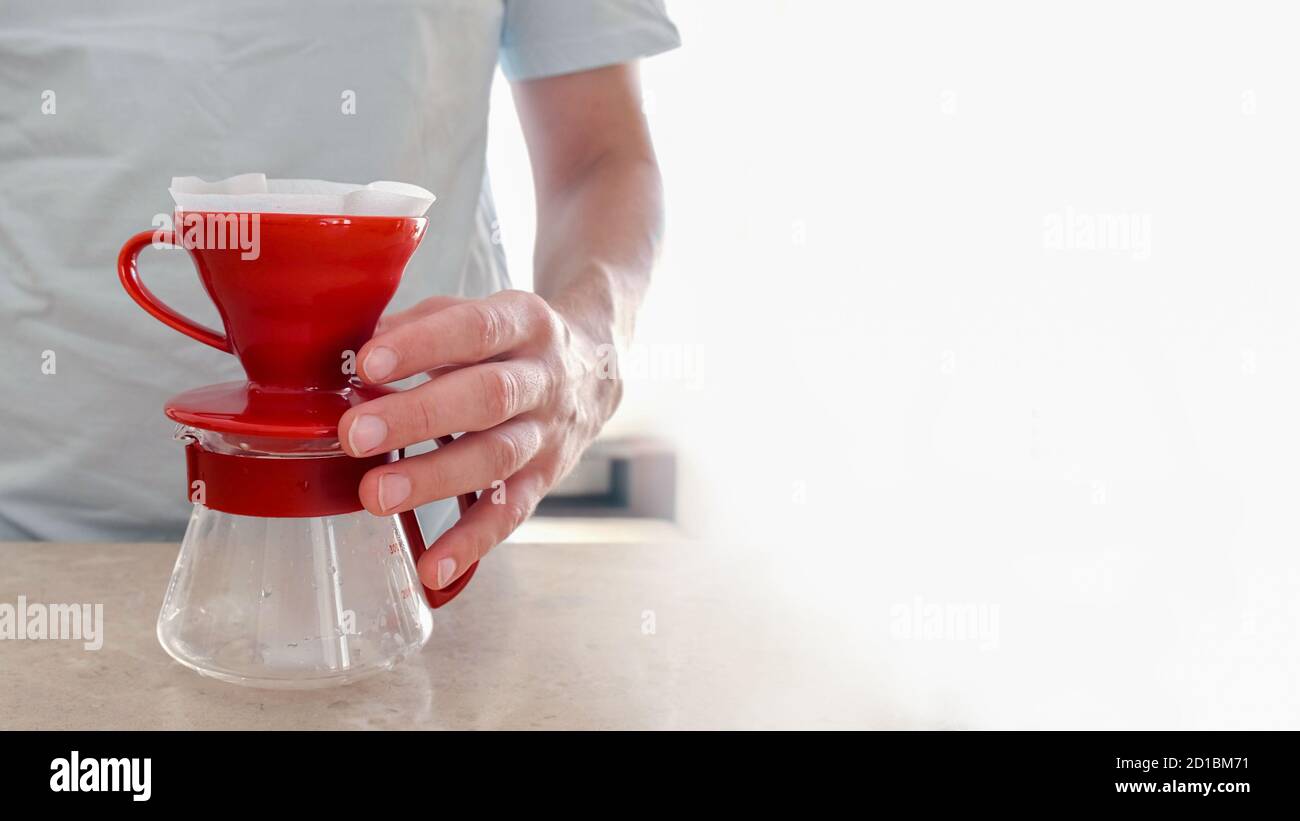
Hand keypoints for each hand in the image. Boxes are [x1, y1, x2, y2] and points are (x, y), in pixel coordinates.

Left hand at [338, 290, 619, 590]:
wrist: (593, 374)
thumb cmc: (508, 345)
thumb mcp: (475, 313)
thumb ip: (419, 326)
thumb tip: (355, 353)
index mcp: (525, 323)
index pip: (476, 329)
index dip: (422, 345)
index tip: (368, 363)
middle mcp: (544, 379)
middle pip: (488, 397)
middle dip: (419, 417)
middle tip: (356, 434)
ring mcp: (547, 434)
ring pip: (497, 457)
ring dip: (434, 478)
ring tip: (376, 495)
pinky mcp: (544, 480)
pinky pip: (510, 514)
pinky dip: (471, 543)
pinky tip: (433, 565)